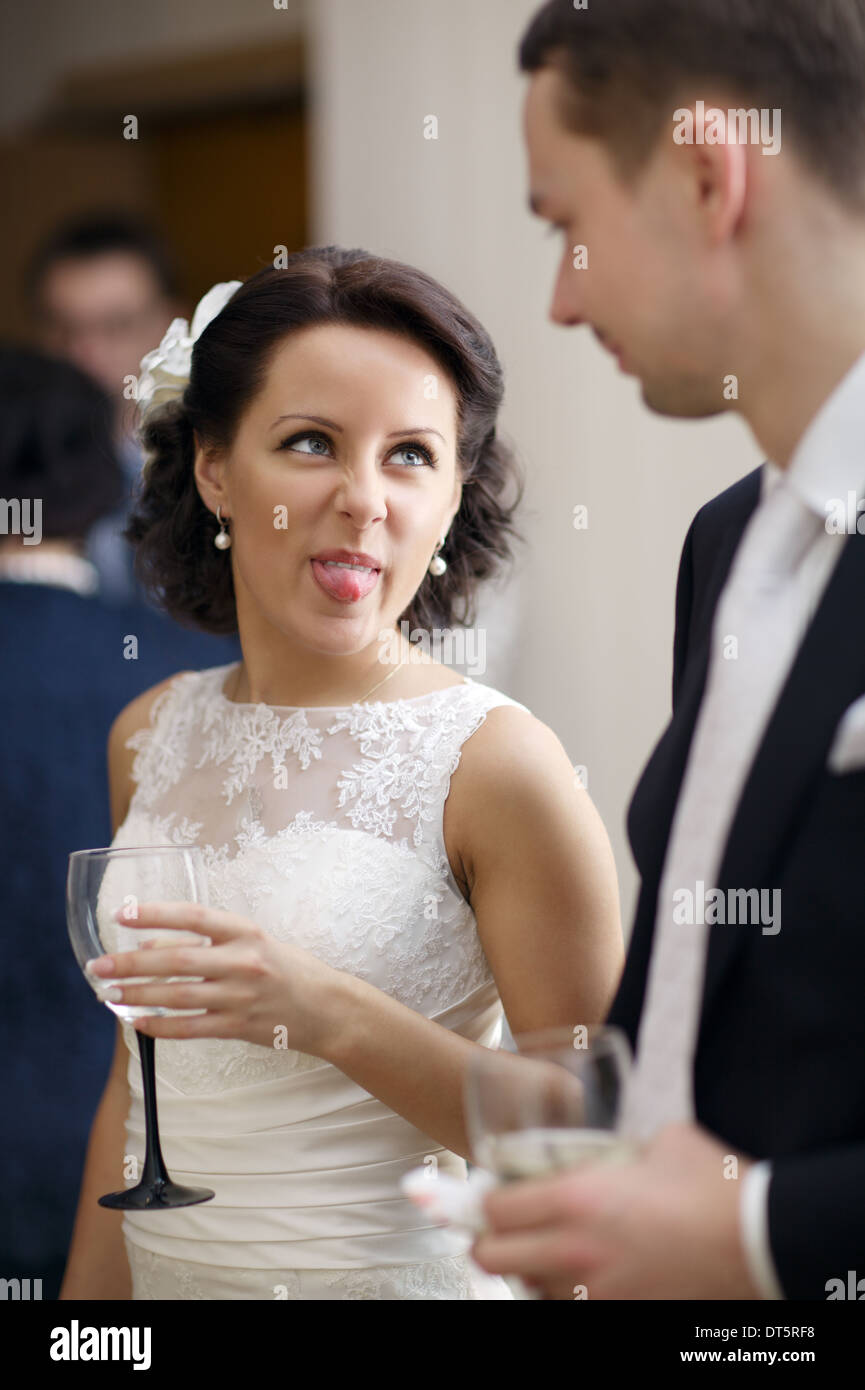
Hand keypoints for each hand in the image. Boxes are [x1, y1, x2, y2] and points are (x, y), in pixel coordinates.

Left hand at [87, 900, 342, 1055]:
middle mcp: (244, 962)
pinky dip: (160, 1025)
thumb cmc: (288, 970)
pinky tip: (137, 1021)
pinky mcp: (240, 1028)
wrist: (328, 1010)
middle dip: (132, 963)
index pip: (195, 916)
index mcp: (247, 932)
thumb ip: (208, 942)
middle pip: (177, 960)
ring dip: (138, 994)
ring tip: (109, 992)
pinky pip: (191, 1028)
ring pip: (178, 996)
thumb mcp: (253, 943)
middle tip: (100, 965)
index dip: (156, 914)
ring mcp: (241, 998)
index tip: (122, 914)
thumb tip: (152, 943)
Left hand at [471, 1122, 764, 1298]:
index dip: (487, 1200)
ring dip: (530, 1269)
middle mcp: (575, 1252)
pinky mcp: (621, 1318)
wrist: (760, 1243)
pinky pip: (568, 1309)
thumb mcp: (657, 1142)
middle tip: (506, 1227)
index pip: (494, 1209)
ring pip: (528, 1290)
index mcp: (576, 1199)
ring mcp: (596, 1295)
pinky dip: (564, 1293)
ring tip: (552, 1249)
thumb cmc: (714, 1188)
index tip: (493, 1193)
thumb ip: (616, 1146)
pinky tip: (585, 1274)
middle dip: (491, 1241)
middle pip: (491, 1259)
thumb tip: (606, 1148)